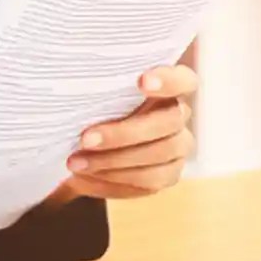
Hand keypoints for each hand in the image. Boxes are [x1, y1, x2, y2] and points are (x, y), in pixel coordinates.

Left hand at [59, 65, 197, 198]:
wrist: (82, 145)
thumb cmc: (91, 109)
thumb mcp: (92, 96)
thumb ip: (98, 90)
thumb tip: (77, 85)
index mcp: (168, 86)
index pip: (184, 79)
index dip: (169, 81)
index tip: (141, 82)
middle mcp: (178, 115)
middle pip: (169, 122)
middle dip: (124, 133)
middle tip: (86, 139)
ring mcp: (178, 147)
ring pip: (159, 155)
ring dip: (113, 161)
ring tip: (77, 162)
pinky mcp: (168, 174)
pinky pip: (148, 181)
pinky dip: (114, 179)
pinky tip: (87, 176)